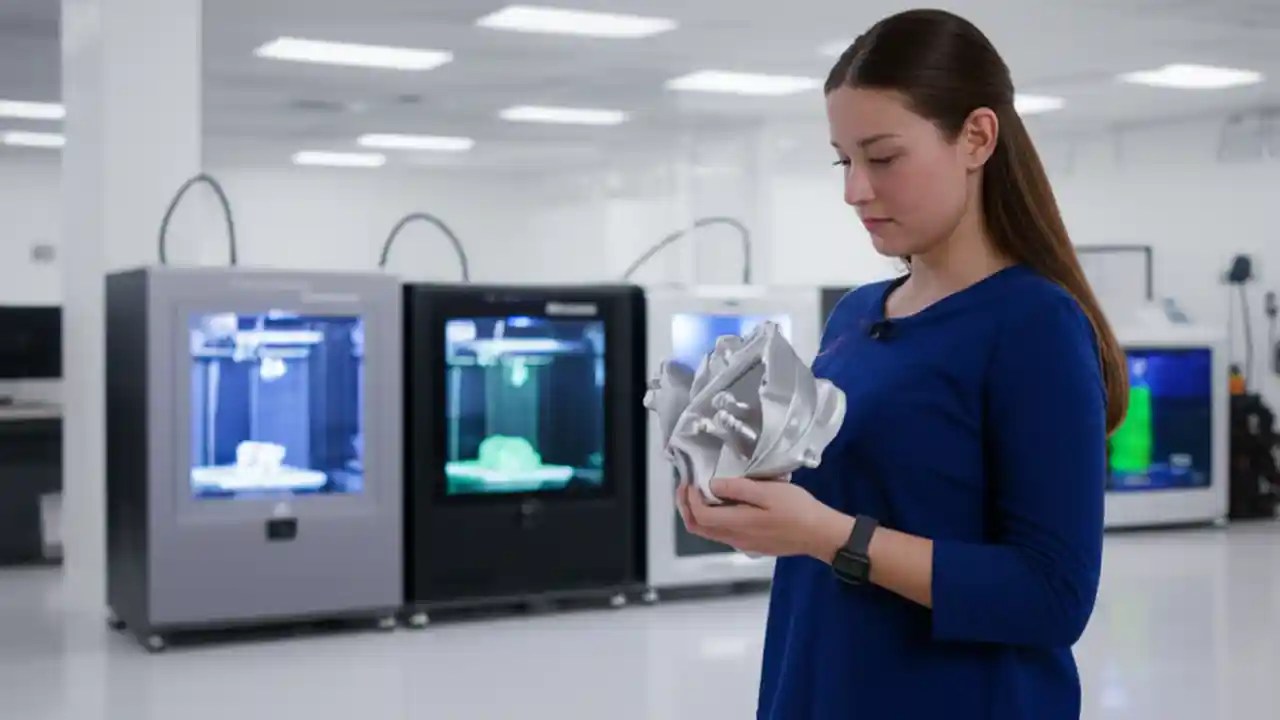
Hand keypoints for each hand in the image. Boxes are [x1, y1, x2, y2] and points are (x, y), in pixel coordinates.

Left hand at [675, 477, 852, 559]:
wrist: (820, 534)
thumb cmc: (798, 510)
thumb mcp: (769, 492)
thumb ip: (739, 489)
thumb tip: (712, 486)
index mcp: (738, 524)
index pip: (700, 515)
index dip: (689, 499)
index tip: (690, 481)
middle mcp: (736, 538)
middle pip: (699, 528)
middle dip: (687, 507)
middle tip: (686, 487)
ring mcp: (744, 544)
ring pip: (710, 532)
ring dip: (700, 513)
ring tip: (701, 492)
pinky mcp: (753, 544)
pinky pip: (724, 533)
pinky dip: (715, 519)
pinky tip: (724, 504)